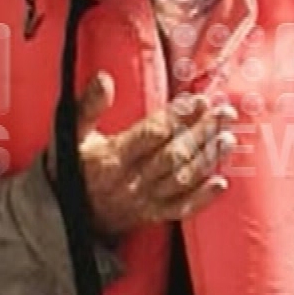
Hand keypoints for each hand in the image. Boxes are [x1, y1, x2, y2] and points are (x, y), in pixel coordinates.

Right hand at [74, 73, 237, 237]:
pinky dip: (202, 198)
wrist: (66, 214)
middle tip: (224, 113)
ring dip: (208, 158)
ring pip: (182, 179)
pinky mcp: (151, 216)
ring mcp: (143, 201)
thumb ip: (88, 105)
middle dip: (202, 132)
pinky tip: (221, 182)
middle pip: (174, 154)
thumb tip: (103, 78)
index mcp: (112, 157)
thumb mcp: (70, 134)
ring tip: (228, 137)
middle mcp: (131, 180)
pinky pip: (180, 209)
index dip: (177, 116)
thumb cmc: (71, 167)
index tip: (197, 100)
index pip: (152, 134)